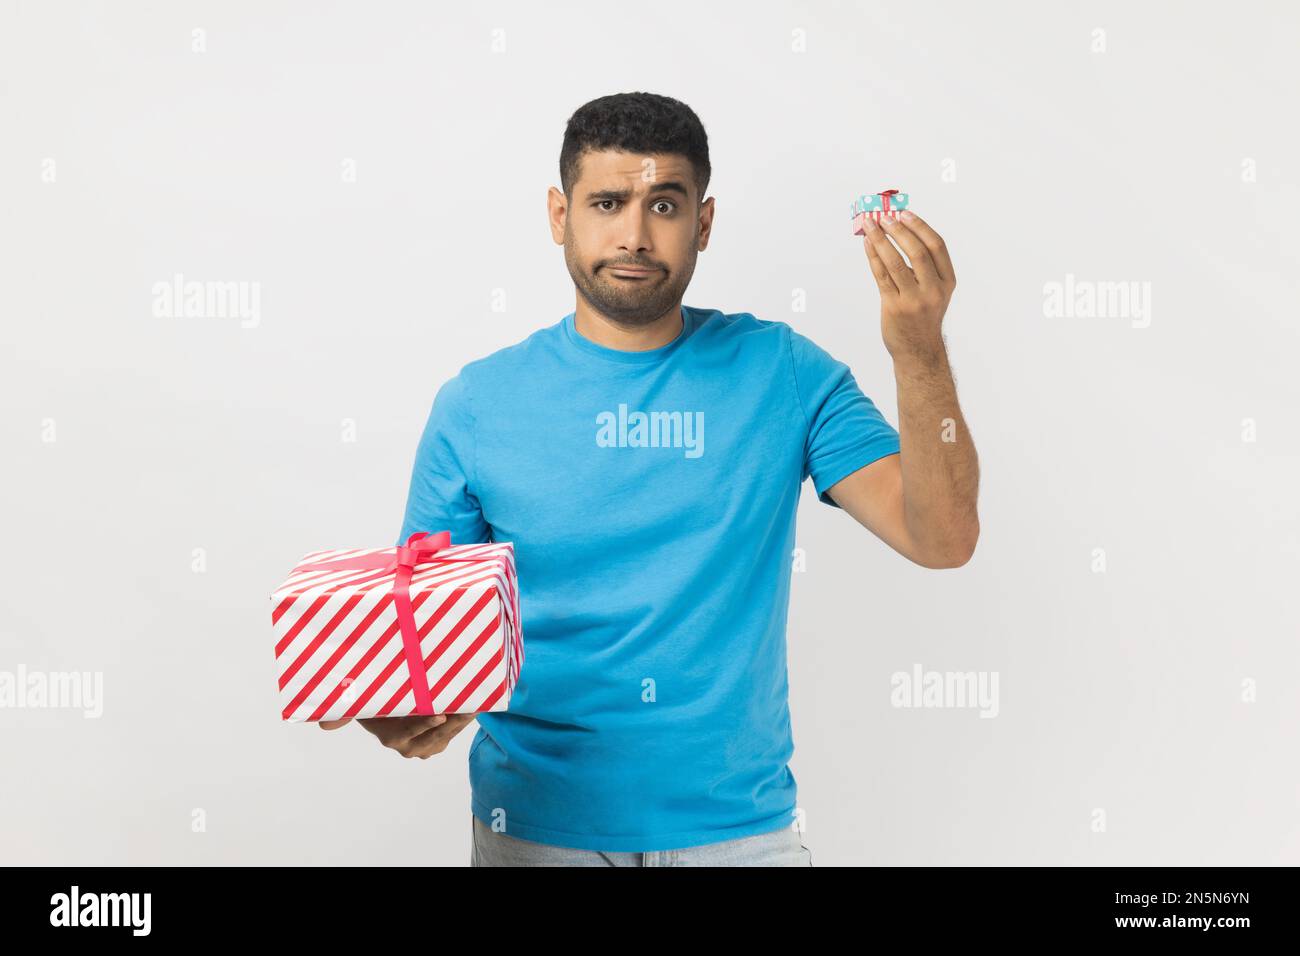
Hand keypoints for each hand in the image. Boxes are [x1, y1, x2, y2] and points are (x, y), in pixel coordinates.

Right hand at [318, 713, 477, 758]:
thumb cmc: (374, 701)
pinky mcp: (439, 742)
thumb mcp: (360, 704)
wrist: (389, 704)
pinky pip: (453, 733)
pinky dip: (463, 721)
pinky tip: (475, 706)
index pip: (410, 731)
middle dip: (453, 720)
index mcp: (391, 737)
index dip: (424, 724)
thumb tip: (321, 726)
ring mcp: (425, 746)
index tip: (438, 714)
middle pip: (435, 734)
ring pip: (448, 734)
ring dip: (462, 721)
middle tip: (467, 705)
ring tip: (476, 705)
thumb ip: (344, 713)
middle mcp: (409, 746)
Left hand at [861, 211, 956, 362]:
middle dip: (899, 231)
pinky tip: (868, 245)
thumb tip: (898, 233)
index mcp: (947, 281)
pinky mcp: (895, 307)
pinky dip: (874, 257)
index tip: (905, 213)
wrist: (918, 350)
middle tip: (885, 218)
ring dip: (881, 240)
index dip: (920, 227)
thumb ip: (923, 267)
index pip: (937, 246)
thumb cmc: (923, 316)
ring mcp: (914, 300)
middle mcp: (934, 290)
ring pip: (896, 263)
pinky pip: (882, 276)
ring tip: (871, 226)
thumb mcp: (934, 291)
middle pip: (917, 251)